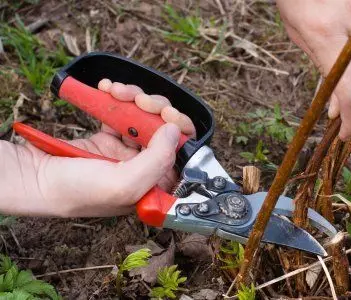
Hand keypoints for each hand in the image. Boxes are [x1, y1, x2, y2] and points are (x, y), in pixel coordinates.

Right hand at [1, 79, 195, 217]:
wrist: (32, 177)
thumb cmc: (75, 191)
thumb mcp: (124, 184)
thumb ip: (157, 160)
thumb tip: (175, 131)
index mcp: (153, 185)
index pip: (181, 156)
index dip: (180, 132)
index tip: (168, 116)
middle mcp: (143, 168)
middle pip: (166, 131)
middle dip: (157, 109)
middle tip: (143, 101)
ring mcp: (126, 151)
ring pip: (145, 116)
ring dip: (136, 98)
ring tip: (118, 91)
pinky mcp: (109, 136)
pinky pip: (123, 111)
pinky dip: (117, 97)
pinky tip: (108, 88)